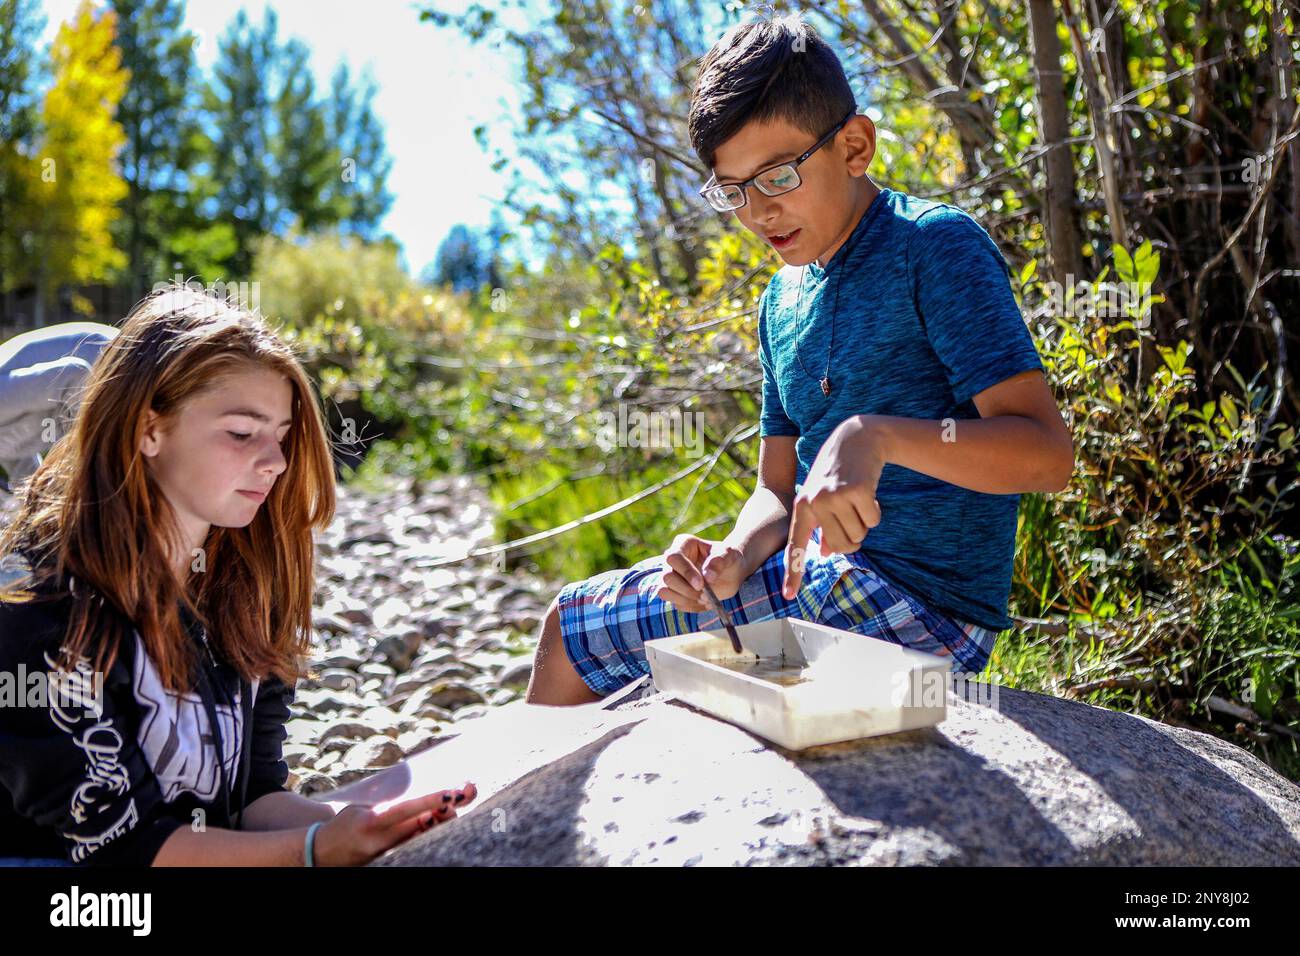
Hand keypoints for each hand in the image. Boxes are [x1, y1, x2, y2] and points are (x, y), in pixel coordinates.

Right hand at [313, 782, 477, 865]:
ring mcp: (385, 854)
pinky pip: (412, 848)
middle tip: (457, 798)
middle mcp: (380, 840)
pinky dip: (424, 836)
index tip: (449, 794)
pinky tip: (433, 825)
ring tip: (449, 809)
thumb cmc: (345, 823)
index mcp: (372, 821)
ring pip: (420, 839)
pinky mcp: (387, 862)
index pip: (406, 809)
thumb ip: (390, 804)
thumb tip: (420, 799)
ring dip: (437, 824)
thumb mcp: (363, 808)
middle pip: (420, 827)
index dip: (429, 802)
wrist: (322, 852)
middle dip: (442, 813)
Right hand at [655, 534, 745, 612]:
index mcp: (683, 544)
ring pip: (665, 592)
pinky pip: (676, 604)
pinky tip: (705, 603)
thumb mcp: (729, 554)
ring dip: (685, 599)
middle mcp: (673, 560)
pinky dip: (691, 607)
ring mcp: (673, 577)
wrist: (733, 571)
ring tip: (705, 599)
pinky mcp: (676, 593)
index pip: (674, 558)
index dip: (686, 572)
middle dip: (686, 589)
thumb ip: (718, 562)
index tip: (701, 585)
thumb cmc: (729, 558)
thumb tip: (707, 577)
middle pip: (667, 577)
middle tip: (705, 595)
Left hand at [782, 416, 883, 599]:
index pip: (795, 546)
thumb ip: (820, 525)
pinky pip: (873, 521)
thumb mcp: (820, 496)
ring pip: (858, 535)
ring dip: (863, 523)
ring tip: (856, 499)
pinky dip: (874, 511)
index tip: (788, 596)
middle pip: (840, 547)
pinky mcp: (857, 492)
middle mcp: (815, 503)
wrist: (856, 438)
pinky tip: (867, 492)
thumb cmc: (836, 472)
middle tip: (852, 518)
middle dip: (852, 539)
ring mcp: (835, 497)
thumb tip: (826, 553)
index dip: (793, 572)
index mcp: (801, 507)